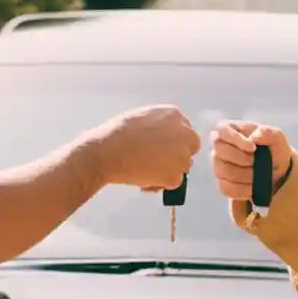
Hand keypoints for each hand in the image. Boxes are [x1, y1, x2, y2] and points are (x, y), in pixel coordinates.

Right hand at [84, 104, 200, 189]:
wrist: (106, 151)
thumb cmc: (117, 134)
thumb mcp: (143, 118)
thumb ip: (160, 125)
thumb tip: (165, 138)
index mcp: (174, 115)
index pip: (185, 131)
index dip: (174, 142)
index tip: (161, 149)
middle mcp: (184, 133)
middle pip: (191, 147)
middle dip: (177, 155)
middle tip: (157, 162)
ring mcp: (181, 155)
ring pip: (183, 167)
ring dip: (168, 170)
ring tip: (144, 170)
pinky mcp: (175, 175)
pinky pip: (174, 183)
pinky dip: (160, 184)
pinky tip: (142, 178)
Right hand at [211, 121, 292, 200]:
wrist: (276, 169)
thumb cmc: (272, 148)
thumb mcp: (276, 137)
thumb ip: (268, 132)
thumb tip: (254, 136)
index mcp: (229, 129)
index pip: (222, 130)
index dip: (235, 139)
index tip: (253, 148)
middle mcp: (219, 147)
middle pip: (221, 152)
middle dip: (243, 159)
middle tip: (257, 161)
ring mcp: (219, 166)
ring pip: (224, 171)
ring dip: (245, 174)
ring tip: (259, 173)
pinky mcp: (223, 184)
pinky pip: (227, 188)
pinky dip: (244, 189)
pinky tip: (255, 186)